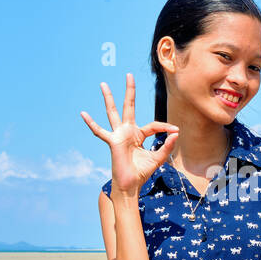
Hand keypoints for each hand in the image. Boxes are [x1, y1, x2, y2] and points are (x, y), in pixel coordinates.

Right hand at [80, 72, 177, 196]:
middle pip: (129, 106)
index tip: (176, 130)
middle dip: (130, 91)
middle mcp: (128, 131)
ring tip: (103, 84)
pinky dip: (91, 123)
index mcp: (138, 134)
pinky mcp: (113, 142)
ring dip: (109, 98)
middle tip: (129, 74)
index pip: (153, 125)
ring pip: (113, 112)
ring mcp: (119, 135)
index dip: (165, 126)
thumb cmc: (142, 172)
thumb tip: (176, 134)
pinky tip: (83, 113)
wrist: (131, 185)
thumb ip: (167, 146)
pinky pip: (100, 132)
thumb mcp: (158, 158)